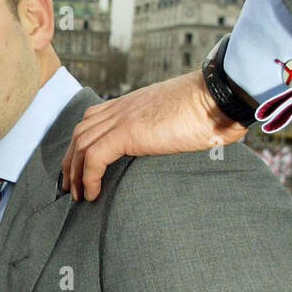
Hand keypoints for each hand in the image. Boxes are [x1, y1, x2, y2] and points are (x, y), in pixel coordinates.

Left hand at [61, 71, 248, 202]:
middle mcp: (123, 107)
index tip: (80, 167)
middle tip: (71, 186)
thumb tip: (177, 146)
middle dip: (71, 160)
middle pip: (81, 132)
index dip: (82, 144)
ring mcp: (124, 117)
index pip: (93, 119)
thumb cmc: (213, 110)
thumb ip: (169, 130)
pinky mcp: (129, 131)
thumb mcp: (182, 120)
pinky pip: (94, 156)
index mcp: (133, 104)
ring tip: (78, 195)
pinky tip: (92, 193)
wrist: (220, 96)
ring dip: (75, 172)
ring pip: (81, 144)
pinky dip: (88, 176)